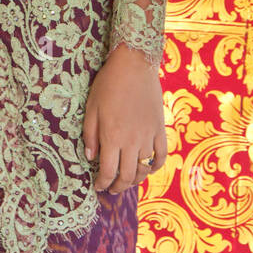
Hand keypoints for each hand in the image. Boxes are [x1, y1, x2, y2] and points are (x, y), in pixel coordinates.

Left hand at [82, 43, 166, 193]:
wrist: (135, 64)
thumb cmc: (109, 83)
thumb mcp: (91, 107)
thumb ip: (90, 134)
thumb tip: (91, 158)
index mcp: (112, 136)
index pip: (107, 171)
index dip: (102, 183)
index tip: (98, 186)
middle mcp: (132, 141)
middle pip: (127, 175)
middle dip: (118, 186)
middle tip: (112, 188)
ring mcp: (148, 136)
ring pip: (144, 168)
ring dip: (135, 178)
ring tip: (127, 180)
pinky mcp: (160, 129)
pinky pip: (161, 155)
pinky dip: (155, 166)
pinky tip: (148, 167)